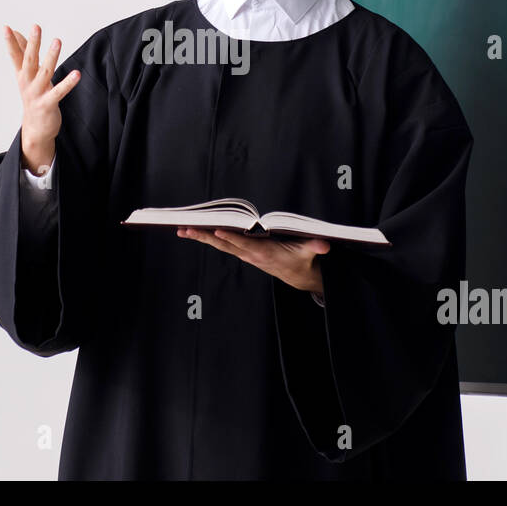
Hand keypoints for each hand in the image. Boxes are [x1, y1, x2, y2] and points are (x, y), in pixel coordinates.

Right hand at [3, 23, 79, 171]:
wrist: (35, 129)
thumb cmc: (33, 96)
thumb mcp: (25, 75)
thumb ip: (22, 53)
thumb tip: (16, 33)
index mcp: (22, 75)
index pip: (15, 56)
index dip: (10, 42)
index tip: (6, 27)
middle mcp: (27, 83)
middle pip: (29, 61)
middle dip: (32, 44)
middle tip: (36, 27)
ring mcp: (37, 94)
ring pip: (45, 72)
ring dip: (51, 57)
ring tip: (57, 41)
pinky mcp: (48, 104)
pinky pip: (59, 92)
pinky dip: (68, 83)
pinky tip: (77, 74)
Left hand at [177, 227, 327, 294]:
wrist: (299, 276)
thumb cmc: (302, 260)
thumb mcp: (309, 254)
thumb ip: (314, 248)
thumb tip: (324, 246)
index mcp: (264, 253)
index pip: (243, 244)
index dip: (230, 237)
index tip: (215, 230)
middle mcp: (251, 254)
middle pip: (224, 243)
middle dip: (204, 236)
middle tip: (185, 229)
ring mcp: (246, 254)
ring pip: (220, 243)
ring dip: (201, 236)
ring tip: (182, 230)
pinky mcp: (244, 252)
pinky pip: (224, 243)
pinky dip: (210, 237)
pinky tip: (197, 232)